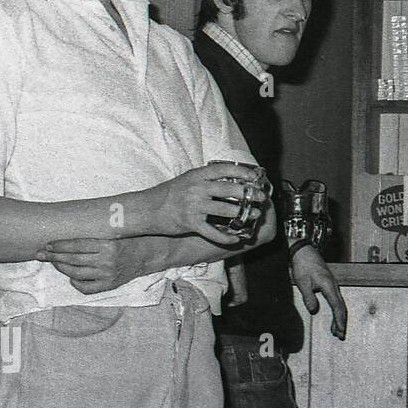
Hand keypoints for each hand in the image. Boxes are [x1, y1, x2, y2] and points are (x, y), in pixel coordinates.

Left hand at [36, 236, 161, 294]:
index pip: (76, 245)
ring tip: (54, 262)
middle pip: (72, 259)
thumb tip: (66, 236)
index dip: (59, 245)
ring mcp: (107, 275)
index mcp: (108, 245)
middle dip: (53, 256)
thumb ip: (94, 235)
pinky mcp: (109, 285)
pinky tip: (72, 275)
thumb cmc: (129, 239)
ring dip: (61, 267)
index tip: (48, 244)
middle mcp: (107, 261)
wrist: (148, 254)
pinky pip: (85, 287)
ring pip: (76, 273)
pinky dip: (75, 282)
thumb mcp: (114, 232)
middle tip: (41, 253)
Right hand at [151, 163, 266, 244]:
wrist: (146, 209)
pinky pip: (213, 232)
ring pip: (226, 210)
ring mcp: (194, 206)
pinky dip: (226, 237)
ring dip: (243, 214)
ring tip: (253, 215)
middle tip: (260, 198)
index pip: (225, 170)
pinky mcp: (191, 223)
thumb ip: (206, 178)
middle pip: (230, 190)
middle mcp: (197, 189)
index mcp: (197, 175)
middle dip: (249, 194)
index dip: (243, 172)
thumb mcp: (187, 179)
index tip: (255, 177)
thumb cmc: (168, 194)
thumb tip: (229, 177)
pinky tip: (235, 238)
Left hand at [291, 245, 348, 339]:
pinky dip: (335, 311)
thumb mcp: (302, 282)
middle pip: (341, 307)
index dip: (339, 320)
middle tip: (340, 336)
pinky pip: (335, 300)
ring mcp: (332, 285)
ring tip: (337, 331)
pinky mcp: (328, 284)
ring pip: (339, 304)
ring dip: (338, 318)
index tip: (340, 331)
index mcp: (329, 285)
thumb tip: (314, 311)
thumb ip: (308, 297)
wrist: (302, 251)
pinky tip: (332, 317)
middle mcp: (333, 285)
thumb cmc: (302, 265)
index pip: (337, 306)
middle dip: (341, 322)